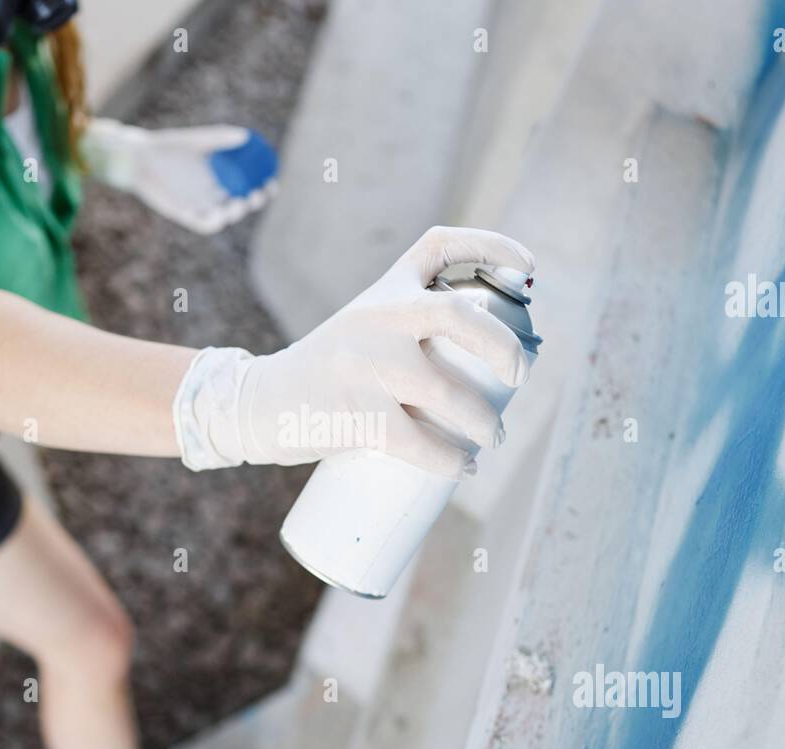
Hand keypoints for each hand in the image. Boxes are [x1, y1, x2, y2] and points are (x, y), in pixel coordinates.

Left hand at [82, 118, 278, 234]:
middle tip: (258, 193)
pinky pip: (204, 223)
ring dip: (236, 212)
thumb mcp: (198, 140)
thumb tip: (245, 137)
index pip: (250, 185)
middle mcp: (216, 193)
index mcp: (224, 177)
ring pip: (226, 216)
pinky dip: (214, 221)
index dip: (264, 188)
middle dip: (255, 201)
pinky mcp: (186, 215)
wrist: (142, 157)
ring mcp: (202, 205)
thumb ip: (220, 138)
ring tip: (238, 201)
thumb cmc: (170, 146)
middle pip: (243, 203)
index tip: (271, 182)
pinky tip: (219, 212)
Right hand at [173, 227, 535, 478]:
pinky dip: (451, 460)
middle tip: (519, 376)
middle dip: (503, 347)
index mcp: (383, 292)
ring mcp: (368, 366)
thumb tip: (486, 366)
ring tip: (491, 438)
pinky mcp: (358, 414)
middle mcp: (378, 318)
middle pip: (459, 315)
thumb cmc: (326, 374)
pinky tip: (463, 468)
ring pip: (448, 393)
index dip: (491, 246)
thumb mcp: (363, 329)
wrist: (258, 404)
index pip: (440, 245)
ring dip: (483, 422)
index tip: (526, 267)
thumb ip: (410, 331)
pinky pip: (421, 443)